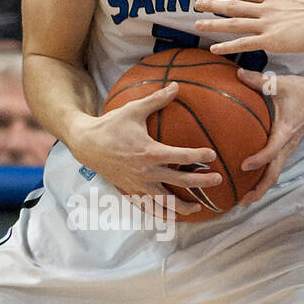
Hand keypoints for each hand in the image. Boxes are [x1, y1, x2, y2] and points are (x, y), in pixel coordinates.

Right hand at [70, 82, 222, 214]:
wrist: (86, 144)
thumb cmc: (111, 125)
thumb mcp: (134, 110)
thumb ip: (157, 99)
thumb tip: (176, 86)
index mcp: (150, 152)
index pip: (181, 156)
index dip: (199, 156)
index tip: (212, 155)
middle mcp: (146, 172)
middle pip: (179, 181)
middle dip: (201, 182)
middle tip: (217, 180)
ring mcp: (138, 184)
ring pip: (165, 201)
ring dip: (182, 206)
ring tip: (198, 207)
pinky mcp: (130, 191)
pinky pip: (147, 207)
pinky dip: (161, 213)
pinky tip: (172, 217)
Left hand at [194, 0, 303, 54]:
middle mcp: (265, 8)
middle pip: (233, 5)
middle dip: (213, 5)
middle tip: (197, 4)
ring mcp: (266, 24)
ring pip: (233, 23)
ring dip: (213, 24)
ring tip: (196, 25)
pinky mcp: (270, 40)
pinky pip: (244, 44)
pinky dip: (227, 46)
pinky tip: (214, 49)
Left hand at [234, 68, 303, 202]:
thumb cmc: (300, 90)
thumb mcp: (279, 83)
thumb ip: (258, 80)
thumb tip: (238, 74)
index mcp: (286, 131)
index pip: (272, 150)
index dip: (259, 159)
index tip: (244, 166)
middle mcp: (288, 145)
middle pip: (274, 174)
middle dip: (259, 189)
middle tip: (241, 201)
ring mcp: (289, 149)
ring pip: (275, 174)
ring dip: (261, 187)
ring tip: (243, 199)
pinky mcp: (288, 149)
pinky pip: (276, 168)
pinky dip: (264, 178)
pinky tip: (251, 182)